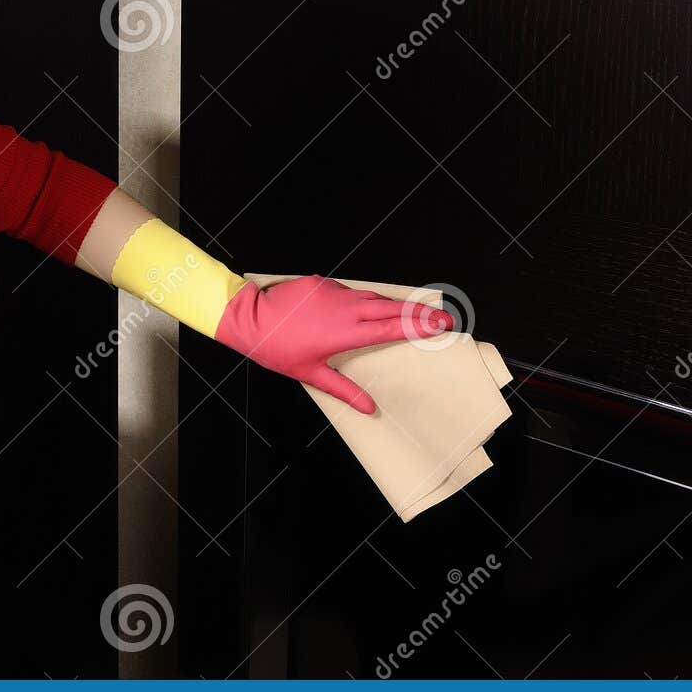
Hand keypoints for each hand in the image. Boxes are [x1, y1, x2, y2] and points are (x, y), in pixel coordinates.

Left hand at [215, 274, 454, 414]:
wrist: (249, 318)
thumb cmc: (277, 350)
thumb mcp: (310, 374)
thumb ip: (343, 390)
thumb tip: (369, 409)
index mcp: (345, 332)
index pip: (390, 329)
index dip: (418, 327)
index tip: (440, 326)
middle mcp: (344, 308)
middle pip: (390, 309)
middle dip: (418, 314)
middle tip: (442, 318)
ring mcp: (333, 292)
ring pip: (370, 297)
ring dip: (390, 304)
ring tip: (411, 313)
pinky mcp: (321, 282)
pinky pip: (347, 290)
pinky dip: (358, 299)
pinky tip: (361, 307)